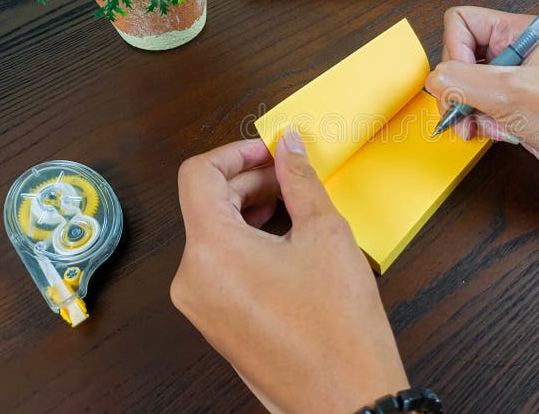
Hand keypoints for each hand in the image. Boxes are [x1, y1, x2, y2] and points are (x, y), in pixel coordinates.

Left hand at [171, 133, 408, 412]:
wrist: (345, 397)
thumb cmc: (338, 327)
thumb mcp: (325, 234)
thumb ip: (300, 180)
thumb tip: (289, 148)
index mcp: (211, 251)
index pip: (198, 175)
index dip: (235, 152)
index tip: (267, 149)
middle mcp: (193, 279)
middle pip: (207, 204)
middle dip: (249, 181)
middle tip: (290, 173)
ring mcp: (200, 305)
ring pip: (214, 234)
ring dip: (249, 210)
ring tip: (292, 204)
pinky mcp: (215, 321)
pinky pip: (220, 264)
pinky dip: (247, 241)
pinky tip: (284, 239)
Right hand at [425, 6, 538, 196]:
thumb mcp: (512, 95)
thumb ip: (464, 81)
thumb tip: (434, 79)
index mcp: (517, 31)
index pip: (461, 22)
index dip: (452, 51)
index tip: (462, 83)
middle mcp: (513, 50)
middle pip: (457, 56)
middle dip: (456, 89)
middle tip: (461, 114)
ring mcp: (513, 79)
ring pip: (464, 85)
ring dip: (466, 111)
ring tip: (477, 130)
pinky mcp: (513, 104)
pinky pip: (478, 107)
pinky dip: (479, 123)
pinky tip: (495, 135)